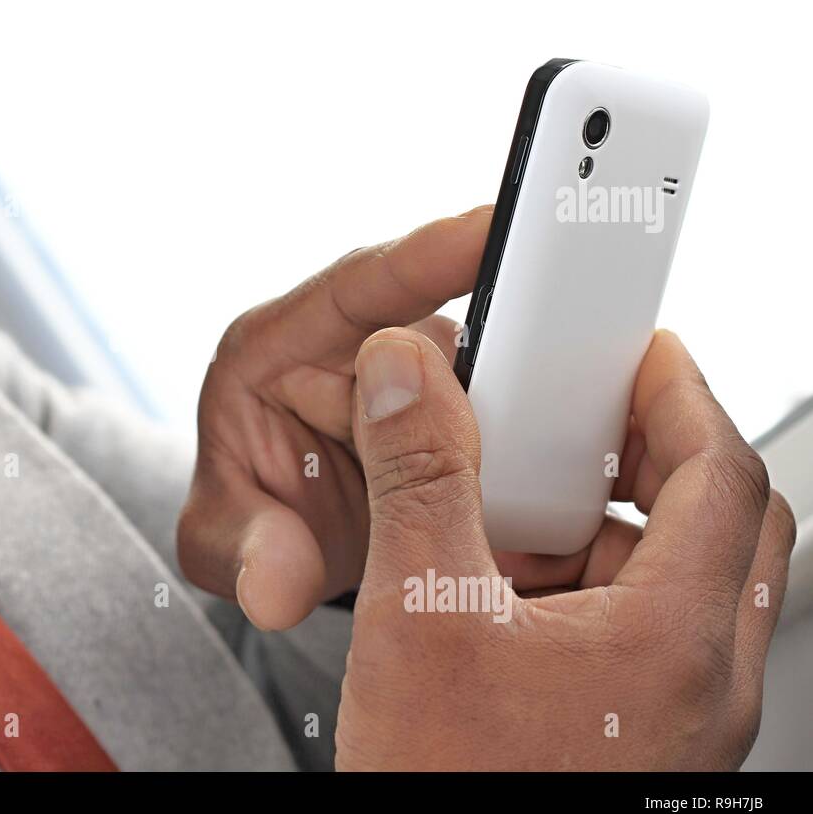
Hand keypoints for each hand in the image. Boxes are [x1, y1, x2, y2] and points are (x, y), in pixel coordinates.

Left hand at [179, 206, 631, 629]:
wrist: (283, 560)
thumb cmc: (244, 530)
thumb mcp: (226, 546)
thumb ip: (248, 556)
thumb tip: (275, 585)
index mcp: (273, 349)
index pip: (356, 288)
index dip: (424, 255)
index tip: (489, 227)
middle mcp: (345, 346)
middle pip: (435, 323)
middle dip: (503, 324)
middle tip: (577, 323)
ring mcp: (402, 375)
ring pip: (479, 364)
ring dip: (525, 387)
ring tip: (586, 408)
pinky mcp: (443, 405)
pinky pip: (498, 403)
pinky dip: (530, 428)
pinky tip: (575, 447)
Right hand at [335, 327, 794, 769]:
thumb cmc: (447, 792)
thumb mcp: (415, 618)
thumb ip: (417, 478)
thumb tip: (405, 377)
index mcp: (672, 642)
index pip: (722, 474)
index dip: (680, 393)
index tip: (636, 352)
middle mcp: (703, 683)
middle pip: (726, 523)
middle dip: (656, 453)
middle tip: (587, 418)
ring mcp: (682, 720)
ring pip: (689, 583)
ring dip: (617, 524)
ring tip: (530, 506)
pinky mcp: (645, 742)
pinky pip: (651, 635)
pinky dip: (597, 587)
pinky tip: (514, 591)